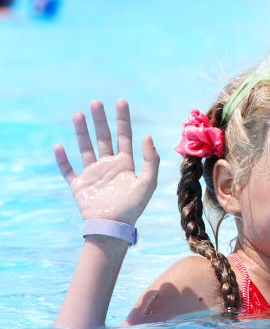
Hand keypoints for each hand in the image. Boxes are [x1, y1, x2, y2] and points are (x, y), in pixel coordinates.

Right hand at [54, 99, 159, 224]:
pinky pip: (68, 170)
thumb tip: (147, 136)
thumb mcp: (149, 182)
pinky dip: (62, 159)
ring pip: (85, 148)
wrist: (113, 226)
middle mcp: (109, 166)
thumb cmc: (133, 206)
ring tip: (78, 114)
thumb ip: (151, 159)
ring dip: (81, 132)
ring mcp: (93, 175)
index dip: (123, 119)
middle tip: (96, 102)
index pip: (124, 136)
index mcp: (125, 164)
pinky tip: (59, 147)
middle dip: (100, 120)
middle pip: (103, 138)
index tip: (121, 101)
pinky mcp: (79, 186)